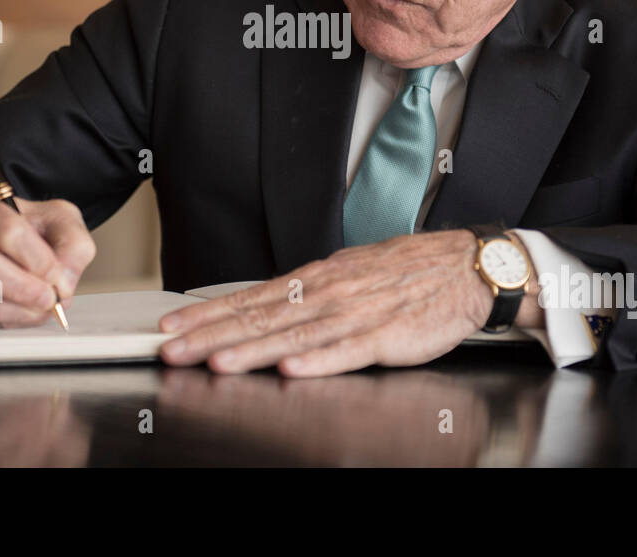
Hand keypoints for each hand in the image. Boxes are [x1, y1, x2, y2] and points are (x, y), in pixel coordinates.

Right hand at [0, 185, 95, 326]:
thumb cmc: (22, 227)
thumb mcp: (56, 218)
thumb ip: (71, 242)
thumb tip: (63, 282)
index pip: (5, 230)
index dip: (36, 258)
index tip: (56, 272)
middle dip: (23, 288)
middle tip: (49, 298)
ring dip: (19, 311)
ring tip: (42, 306)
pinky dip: (7, 322)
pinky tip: (22, 310)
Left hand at [157, 228, 542, 375]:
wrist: (464, 266)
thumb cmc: (407, 272)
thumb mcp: (347, 273)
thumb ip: (306, 294)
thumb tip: (262, 308)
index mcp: (317, 279)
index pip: (251, 298)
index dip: (208, 315)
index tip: (173, 329)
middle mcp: (329, 293)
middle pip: (261, 318)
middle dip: (211, 336)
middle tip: (172, 349)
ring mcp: (356, 314)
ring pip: (294, 336)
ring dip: (253, 350)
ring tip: (216, 361)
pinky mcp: (387, 335)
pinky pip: (347, 350)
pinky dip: (318, 361)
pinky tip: (292, 369)